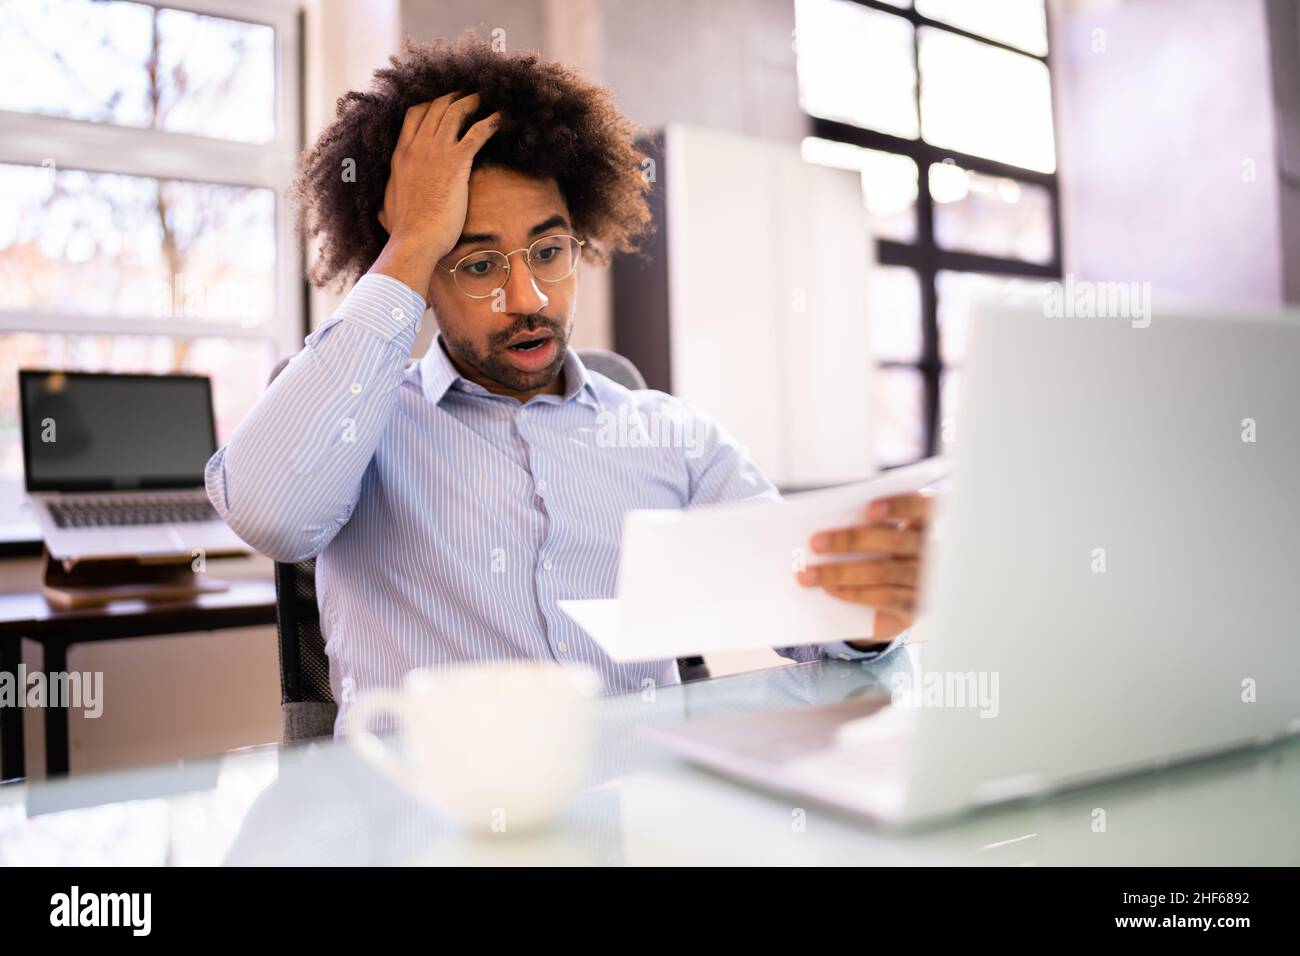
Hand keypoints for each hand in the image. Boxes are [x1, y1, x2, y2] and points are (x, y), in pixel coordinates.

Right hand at [369, 92, 501, 295]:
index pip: (413, 116)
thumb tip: (382, 212)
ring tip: (484, 99)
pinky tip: (500, 119)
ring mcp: (435, 153)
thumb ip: (387, 203)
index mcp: (400, 156)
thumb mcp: (387, 211)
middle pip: (435, 108)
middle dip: (453, 97)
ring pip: (454, 112)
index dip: (430, 105)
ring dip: (471, 102)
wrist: (415, 241)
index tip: (443, 103)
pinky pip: (476, 133)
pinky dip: (489, 122)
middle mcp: (416, 148)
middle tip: (468, 96)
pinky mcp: (456, 162)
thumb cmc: (404, 232)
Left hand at [794, 492, 932, 644]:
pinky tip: (830, 589)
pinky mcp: (917, 606)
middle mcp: (934, 550)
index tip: (869, 508)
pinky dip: (854, 593)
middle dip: (851, 540)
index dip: (900, 505)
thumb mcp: (880, 537)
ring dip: (840, 572)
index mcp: (929, 522)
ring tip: (809, 574)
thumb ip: (867, 524)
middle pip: (894, 540)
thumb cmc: (882, 554)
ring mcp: (928, 580)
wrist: (896, 600)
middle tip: (815, 542)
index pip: (923, 506)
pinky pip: (884, 597)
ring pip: (883, 571)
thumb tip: (827, 526)